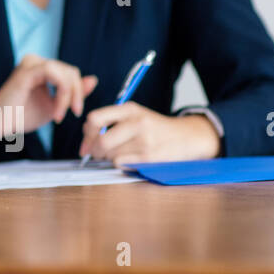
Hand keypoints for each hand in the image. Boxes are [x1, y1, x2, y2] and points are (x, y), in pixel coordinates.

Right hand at [0, 54, 98, 135]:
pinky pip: (55, 74)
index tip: (75, 112)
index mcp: (40, 67)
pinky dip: (62, 93)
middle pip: (71, 71)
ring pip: (66, 72)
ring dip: (69, 96)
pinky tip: (57, 110)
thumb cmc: (21, 115)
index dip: (79, 92)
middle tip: (73, 114)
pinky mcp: (28, 71)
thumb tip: (94, 79)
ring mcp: (31, 63)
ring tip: (60, 115)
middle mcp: (35, 60)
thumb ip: (73, 92)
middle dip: (77, 94)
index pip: (70, 73)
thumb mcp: (55, 105)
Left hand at [79, 103, 220, 165]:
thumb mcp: (135, 115)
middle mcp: (137, 123)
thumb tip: (86, 143)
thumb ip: (110, 122)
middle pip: (101, 141)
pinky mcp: (150, 157)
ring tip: (119, 153)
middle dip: (95, 150)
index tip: (87, 141)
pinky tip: (129, 158)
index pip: (95, 119)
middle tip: (98, 153)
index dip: (87, 133)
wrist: (187, 137)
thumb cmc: (155, 127)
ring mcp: (145, 140)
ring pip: (110, 154)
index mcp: (130, 109)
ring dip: (109, 158)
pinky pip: (121, 164)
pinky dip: (120, 163)